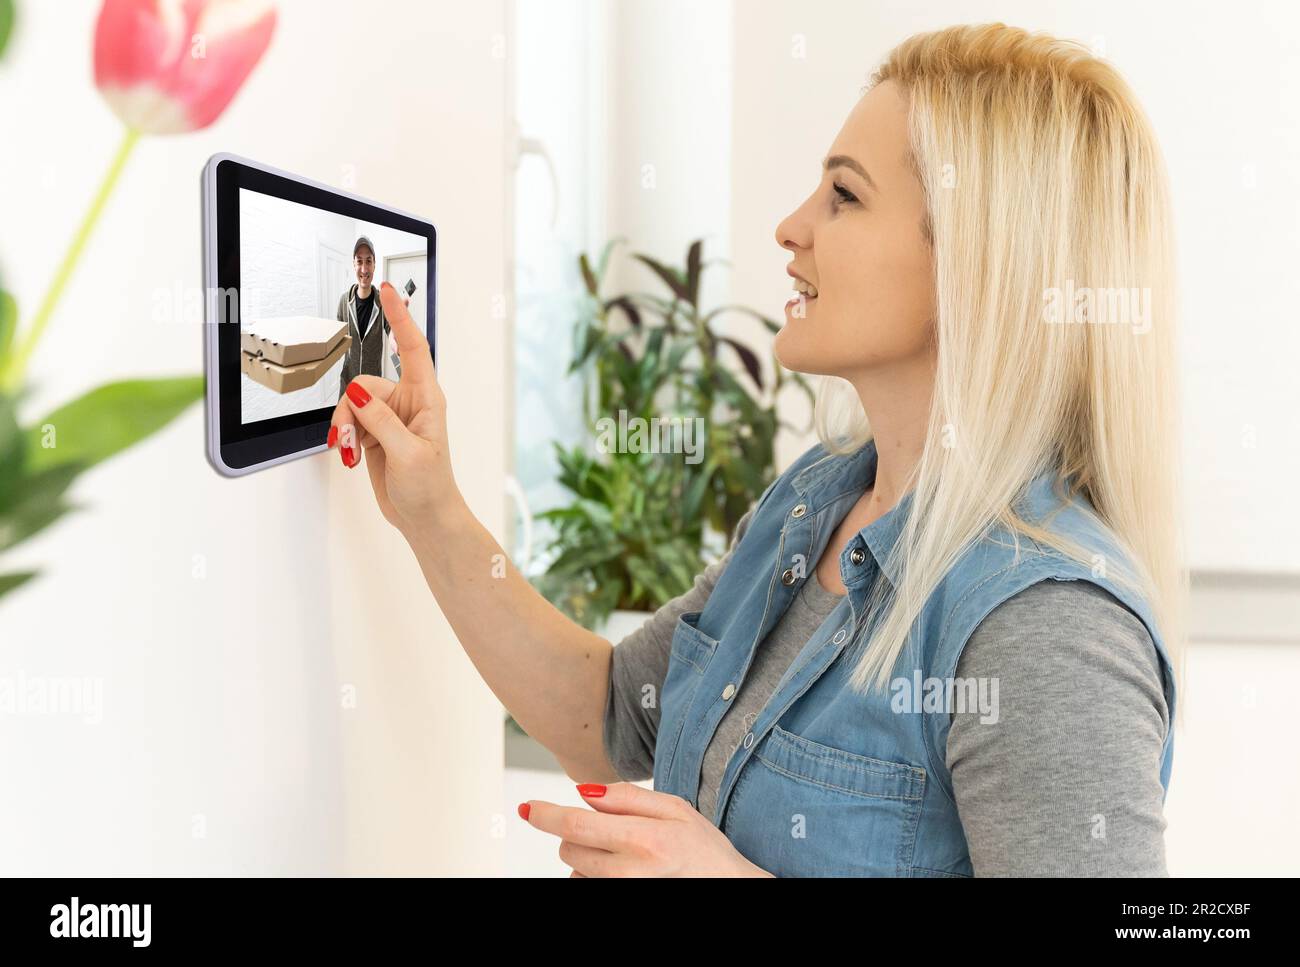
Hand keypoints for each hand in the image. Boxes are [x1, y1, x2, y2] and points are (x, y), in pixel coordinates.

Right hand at [328, 281, 458, 533]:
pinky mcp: (374, 433)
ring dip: (345, 427)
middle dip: (349, 410)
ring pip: (351, 404)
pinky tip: (352, 455)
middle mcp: (407, 403)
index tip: (388, 291)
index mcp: (427, 398)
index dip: (400, 317)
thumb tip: (357, 393)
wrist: (425, 518)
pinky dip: (344, 437)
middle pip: (364, 383)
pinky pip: (348, 422)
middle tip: (349, 438)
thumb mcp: (409, 452)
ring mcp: (389, 418)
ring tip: (352, 452)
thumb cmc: (431, 487)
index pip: (414, 348)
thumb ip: (381, 420)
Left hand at [519, 782, 772, 877]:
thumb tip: (583, 792)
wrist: (730, 890)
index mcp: (643, 839)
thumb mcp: (675, 808)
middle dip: (576, 834)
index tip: (527, 808)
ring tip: (627, 855)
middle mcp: (629, 872)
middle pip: (569, 849)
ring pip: (576, 872)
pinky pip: (589, 889)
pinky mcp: (622, 903)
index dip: (545, 814)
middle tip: (612, 831)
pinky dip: (596, 877)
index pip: (576, 825)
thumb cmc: (705, 850)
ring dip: (587, 858)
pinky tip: (625, 872)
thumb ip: (626, 797)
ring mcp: (624, 892)